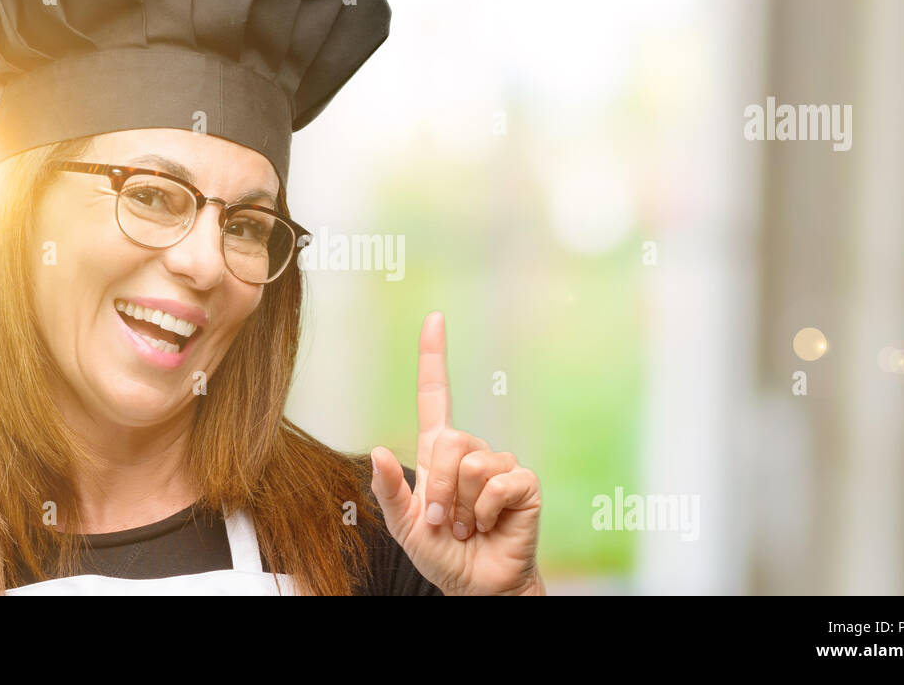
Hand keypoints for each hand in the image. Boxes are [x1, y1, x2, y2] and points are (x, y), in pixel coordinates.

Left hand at [370, 311, 543, 595]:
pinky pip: (499, 483)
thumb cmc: (443, 553)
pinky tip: (490, 526)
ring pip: (473, 465)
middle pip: (450, 440)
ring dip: (463, 506)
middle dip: (439, 486)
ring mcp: (500, 466)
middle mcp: (471, 451)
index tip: (434, 319)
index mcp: (439, 453)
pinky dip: (486, 512)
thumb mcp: (404, 525)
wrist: (476, 584)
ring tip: (469, 526)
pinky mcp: (524, 484)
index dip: (434, 357)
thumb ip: (390, 490)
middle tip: (444, 521)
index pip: (436, 395)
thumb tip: (379, 451)